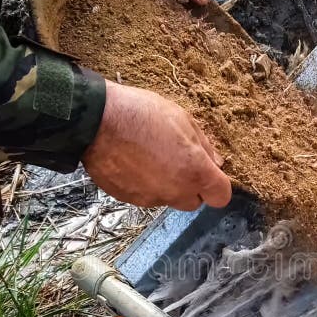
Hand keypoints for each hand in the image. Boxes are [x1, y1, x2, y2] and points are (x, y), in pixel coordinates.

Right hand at [83, 81, 231, 210]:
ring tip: (150, 157)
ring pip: (168, 199)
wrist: (95, 121)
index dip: (216, 186)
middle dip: (190, 186)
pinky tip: (134, 162)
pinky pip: (145, 197)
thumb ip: (204, 146)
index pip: (220, 196)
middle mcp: (175, 191)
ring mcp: (151, 198)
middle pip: (194, 202)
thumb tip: (216, 163)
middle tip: (177, 161)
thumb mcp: (182, 119)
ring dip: (167, 185)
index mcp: (195, 171)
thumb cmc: (141, 114)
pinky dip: (144, 185)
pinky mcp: (130, 200)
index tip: (209, 174)